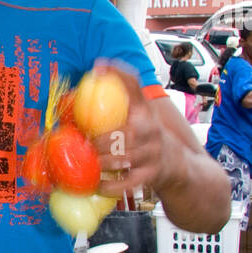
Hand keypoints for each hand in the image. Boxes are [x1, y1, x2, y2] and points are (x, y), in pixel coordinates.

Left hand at [91, 66, 180, 199]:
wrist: (180, 168)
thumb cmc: (148, 141)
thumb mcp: (139, 120)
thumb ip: (116, 111)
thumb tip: (72, 98)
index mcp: (145, 111)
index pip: (135, 85)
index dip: (118, 73)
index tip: (98, 66)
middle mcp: (152, 128)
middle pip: (127, 131)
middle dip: (102, 139)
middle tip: (85, 143)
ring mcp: (154, 153)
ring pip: (124, 157)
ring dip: (102, 161)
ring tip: (88, 163)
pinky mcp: (152, 175)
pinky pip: (127, 182)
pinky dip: (109, 186)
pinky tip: (97, 185)